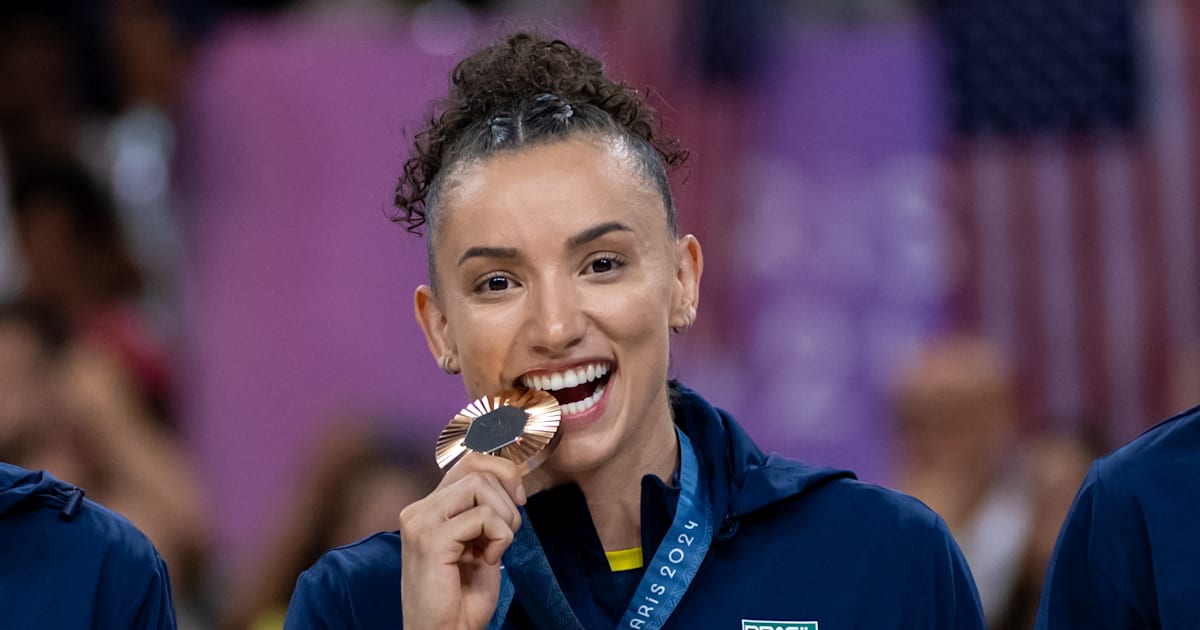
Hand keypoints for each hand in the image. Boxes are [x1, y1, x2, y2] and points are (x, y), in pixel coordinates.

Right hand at [399, 452, 526, 629]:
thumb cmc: (462, 596)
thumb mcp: (478, 542)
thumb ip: (483, 510)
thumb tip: (510, 477)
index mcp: (429, 508)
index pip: (469, 461)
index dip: (502, 471)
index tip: (518, 499)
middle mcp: (418, 510)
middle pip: (478, 468)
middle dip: (507, 497)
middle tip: (508, 531)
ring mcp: (421, 522)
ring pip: (480, 485)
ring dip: (504, 518)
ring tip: (495, 548)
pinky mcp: (430, 540)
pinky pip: (483, 517)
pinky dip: (499, 538)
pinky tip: (487, 560)